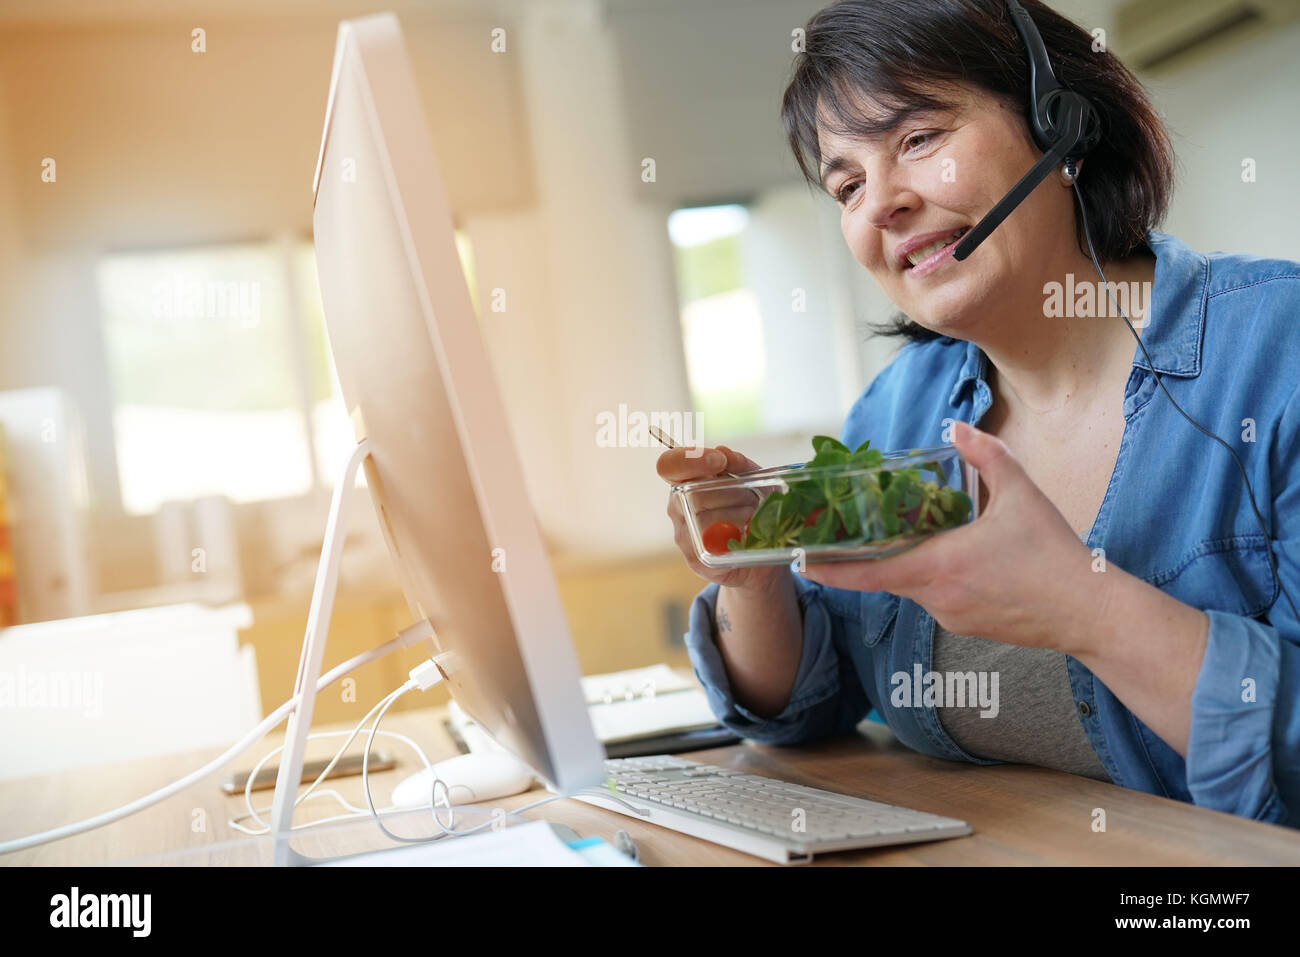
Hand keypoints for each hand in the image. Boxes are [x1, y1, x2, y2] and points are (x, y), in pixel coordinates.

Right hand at [658, 444, 783, 591]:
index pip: (669, 465)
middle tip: (752, 499)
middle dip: (733, 493)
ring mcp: (683, 534)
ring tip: (753, 518)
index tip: (719, 461)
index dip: (690, 460)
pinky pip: (717, 546)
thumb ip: (740, 465)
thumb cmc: (752, 508)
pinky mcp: (695, 560)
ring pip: (709, 520)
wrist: (761, 549)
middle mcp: (678, 506)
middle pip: (698, 493)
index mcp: (685, 480)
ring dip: (740, 516)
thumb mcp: (755, 480)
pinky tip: (747, 537)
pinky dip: (740, 539)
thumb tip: (724, 452)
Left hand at [798, 421, 1105, 652]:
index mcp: (940, 565)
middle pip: (885, 575)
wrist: (1090, 612)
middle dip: (866, 555)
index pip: (868, 572)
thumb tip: (957, 427)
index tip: (801, 561)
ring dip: (909, 561)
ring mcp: (950, 616)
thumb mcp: (1021, 493)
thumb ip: (986, 455)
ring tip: (922, 535)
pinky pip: (936, 598)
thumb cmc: (1055, 554)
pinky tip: (961, 559)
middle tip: (846, 533)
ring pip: (913, 585)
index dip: (830, 568)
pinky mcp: (966, 626)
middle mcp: (937, 597)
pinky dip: (935, 577)